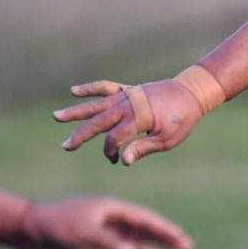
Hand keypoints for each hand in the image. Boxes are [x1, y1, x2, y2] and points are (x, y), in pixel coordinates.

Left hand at [16, 196, 193, 248]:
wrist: (29, 232)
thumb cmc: (55, 223)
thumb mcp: (82, 230)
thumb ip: (108, 242)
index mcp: (111, 211)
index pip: (144, 220)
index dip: (163, 229)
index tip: (180, 237)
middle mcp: (112, 226)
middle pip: (145, 235)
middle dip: (167, 242)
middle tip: (188, 248)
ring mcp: (105, 242)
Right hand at [55, 78, 204, 166]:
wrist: (191, 93)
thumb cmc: (181, 119)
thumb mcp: (168, 139)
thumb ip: (143, 148)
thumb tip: (124, 160)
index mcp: (137, 119)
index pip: (114, 138)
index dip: (111, 151)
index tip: (114, 160)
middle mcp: (127, 106)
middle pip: (98, 122)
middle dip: (81, 135)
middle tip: (65, 146)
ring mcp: (125, 96)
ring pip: (96, 104)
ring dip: (76, 111)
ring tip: (57, 116)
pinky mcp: (127, 90)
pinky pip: (105, 87)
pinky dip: (90, 88)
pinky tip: (74, 91)